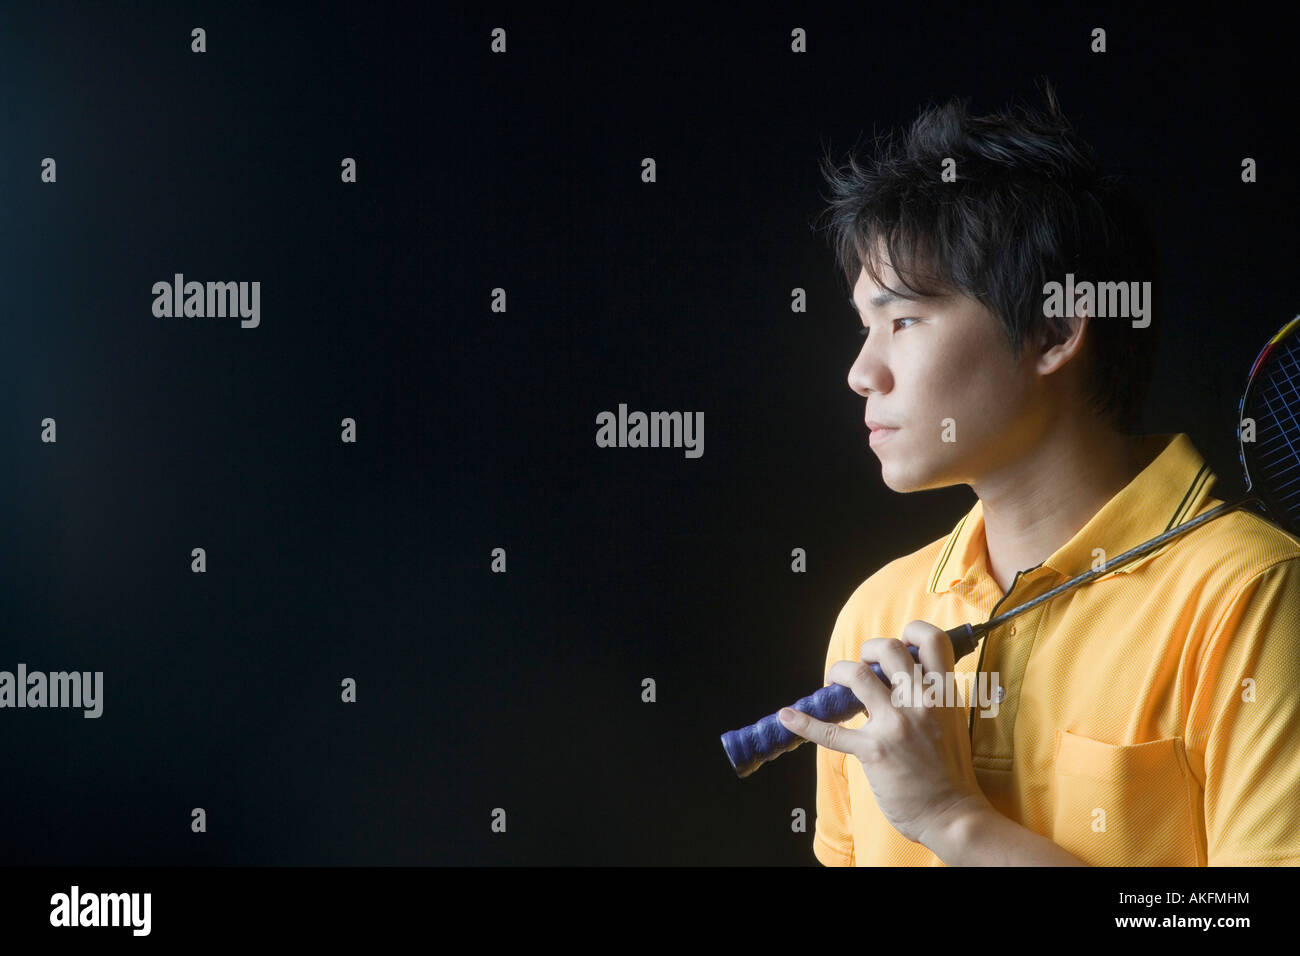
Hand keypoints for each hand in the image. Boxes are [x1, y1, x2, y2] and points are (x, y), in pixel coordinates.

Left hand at [778, 619, 989, 847]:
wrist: (953, 815)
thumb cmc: (950, 771)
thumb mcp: (950, 722)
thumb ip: (928, 697)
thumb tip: (895, 679)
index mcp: (944, 694)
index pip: (933, 640)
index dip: (912, 632)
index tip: (900, 643)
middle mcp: (921, 702)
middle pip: (888, 649)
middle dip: (868, 650)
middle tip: (863, 666)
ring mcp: (896, 725)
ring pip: (858, 676)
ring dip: (840, 672)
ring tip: (834, 682)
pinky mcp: (873, 751)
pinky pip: (831, 731)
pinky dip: (805, 722)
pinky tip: (787, 717)